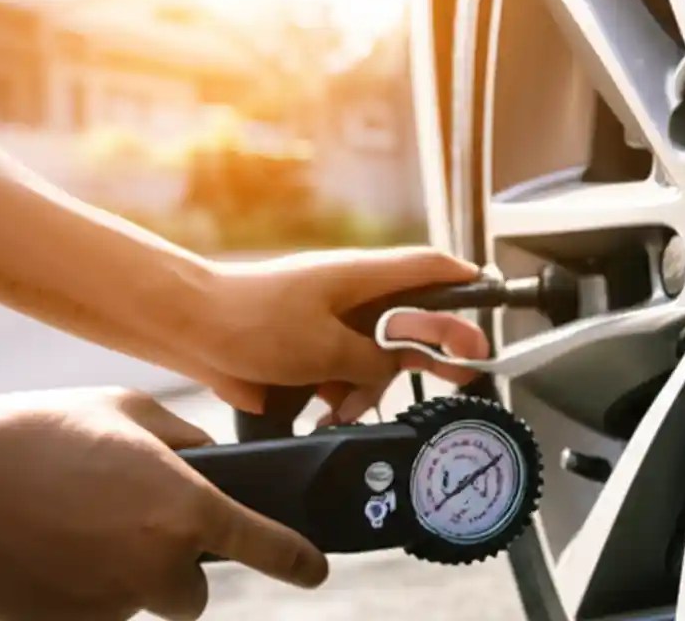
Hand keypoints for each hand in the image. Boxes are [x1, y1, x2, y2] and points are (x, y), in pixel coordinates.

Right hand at [0, 388, 327, 620]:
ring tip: (73, 525)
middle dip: (176, 569)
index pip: (265, 546)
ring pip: (137, 601)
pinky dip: (79, 590)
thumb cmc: (36, 430)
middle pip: (193, 594)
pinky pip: (91, 613)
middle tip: (133, 527)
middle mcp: (154, 564)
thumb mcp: (127, 410)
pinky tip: (47, 549)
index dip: (297, 561)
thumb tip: (211, 463)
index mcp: (184, 506)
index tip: (315, 571)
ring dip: (121, 575)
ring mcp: (107, 603)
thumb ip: (185, 441)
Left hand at [191, 247, 489, 419]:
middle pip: (413, 321)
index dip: (464, 280)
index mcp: (364, 278)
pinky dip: (344, 396)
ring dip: (372, 387)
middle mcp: (354, 298)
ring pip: (378, 358)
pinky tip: (328, 415)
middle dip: (435, 350)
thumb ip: (372, 359)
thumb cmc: (254, 320)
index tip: (491, 296)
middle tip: (466, 372)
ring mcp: (333, 323)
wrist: (193, 330)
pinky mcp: (312, 350)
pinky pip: (346, 375)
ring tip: (348, 409)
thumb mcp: (325, 346)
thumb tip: (392, 367)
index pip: (429, 268)